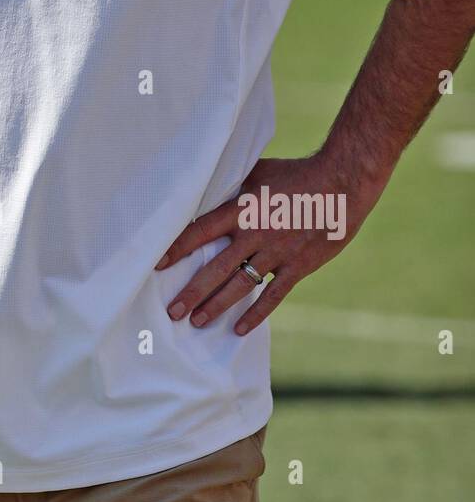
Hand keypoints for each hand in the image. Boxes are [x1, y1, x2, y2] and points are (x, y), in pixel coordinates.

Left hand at [155, 155, 383, 336]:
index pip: (200, 231)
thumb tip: (209, 184)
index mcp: (241, 209)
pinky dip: (256, 314)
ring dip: (216, 306)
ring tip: (196, 322)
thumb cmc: (298, 174)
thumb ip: (234, 185)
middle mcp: (254, 234)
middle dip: (191, 291)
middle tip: (172, 312)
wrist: (342, 183)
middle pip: (216, 268)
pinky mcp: (298, 266)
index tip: (158, 264)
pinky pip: (274, 295)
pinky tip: (239, 329)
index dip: (177, 249)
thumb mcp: (259, 172)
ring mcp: (277, 252)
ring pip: (240, 286)